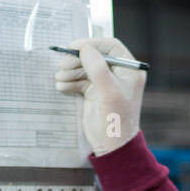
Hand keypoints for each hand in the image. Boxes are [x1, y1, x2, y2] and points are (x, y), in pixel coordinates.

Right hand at [54, 36, 145, 155]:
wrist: (112, 146)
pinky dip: (70, 82)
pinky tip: (62, 87)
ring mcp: (105, 83)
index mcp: (129, 70)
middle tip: (62, 66)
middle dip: (77, 60)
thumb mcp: (108, 92)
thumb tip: (85, 48)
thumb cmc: (116, 120)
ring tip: (60, 79)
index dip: (92, 44)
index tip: (74, 47)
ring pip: (85, 68)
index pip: (110, 47)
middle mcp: (118, 74)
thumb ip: (98, 69)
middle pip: (95, 56)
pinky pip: (80, 81)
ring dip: (71, 72)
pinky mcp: (94, 93)